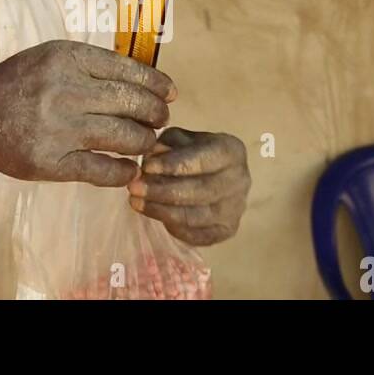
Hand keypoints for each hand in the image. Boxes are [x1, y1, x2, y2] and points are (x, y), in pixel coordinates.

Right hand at [0, 40, 175, 186]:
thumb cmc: (17, 87)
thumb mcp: (48, 58)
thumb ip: (90, 65)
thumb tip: (145, 79)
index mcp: (66, 58)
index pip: (128, 70)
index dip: (157, 83)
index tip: (169, 93)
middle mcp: (64, 90)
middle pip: (133, 103)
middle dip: (156, 114)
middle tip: (161, 120)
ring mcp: (59, 128)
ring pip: (125, 137)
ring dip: (144, 142)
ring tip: (145, 143)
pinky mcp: (52, 163)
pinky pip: (104, 169)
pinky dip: (124, 171)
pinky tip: (128, 168)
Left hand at [127, 127, 249, 245]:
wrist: (215, 174)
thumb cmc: (192, 152)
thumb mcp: (181, 139)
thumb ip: (167, 144)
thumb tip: (152, 156)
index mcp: (232, 151)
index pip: (204, 160)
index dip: (174, 165)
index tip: (147, 167)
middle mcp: (240, 180)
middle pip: (200, 191)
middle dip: (163, 191)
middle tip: (133, 188)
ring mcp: (236, 208)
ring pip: (197, 216)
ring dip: (162, 210)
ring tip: (136, 202)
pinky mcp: (227, 230)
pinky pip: (198, 235)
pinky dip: (174, 228)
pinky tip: (154, 216)